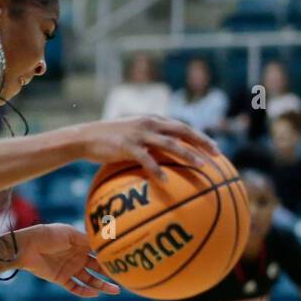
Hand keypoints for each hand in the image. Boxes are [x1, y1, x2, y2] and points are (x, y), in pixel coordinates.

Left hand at [16, 224, 119, 297]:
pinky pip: (75, 287)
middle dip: (110, 273)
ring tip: (116, 290)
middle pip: (97, 268)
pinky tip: (95, 293)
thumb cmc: (48, 235)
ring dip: (102, 285)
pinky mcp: (61, 278)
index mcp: (80, 244)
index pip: (99, 252)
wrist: (27, 246)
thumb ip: (87, 240)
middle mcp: (77, 257)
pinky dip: (84, 291)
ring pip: (90, 280)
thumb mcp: (69, 234)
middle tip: (125, 278)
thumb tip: (106, 244)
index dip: (110, 257)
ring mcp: (69, 268)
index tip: (124, 262)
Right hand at [78, 116, 218, 181]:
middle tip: (218, 156)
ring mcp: (138, 134)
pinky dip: (157, 170)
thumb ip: (148, 140)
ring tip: (200, 167)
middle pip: (182, 131)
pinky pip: (146, 159)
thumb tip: (165, 157)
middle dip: (202, 143)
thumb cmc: (107, 140)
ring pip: (169, 144)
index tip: (215, 149)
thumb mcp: (131, 134)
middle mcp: (148, 124)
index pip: (182, 126)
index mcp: (152, 119)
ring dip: (187, 155)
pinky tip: (166, 181)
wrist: (83, 138)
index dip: (200, 137)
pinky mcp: (126, 146)